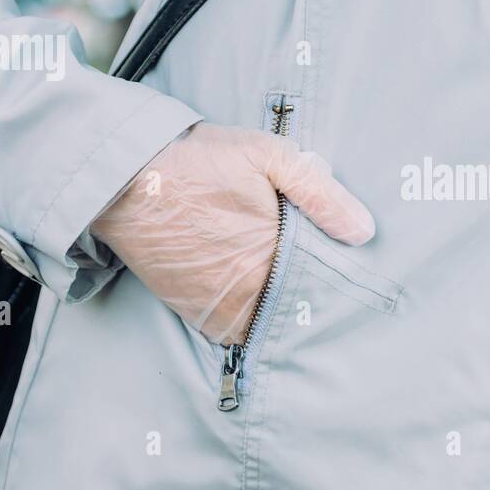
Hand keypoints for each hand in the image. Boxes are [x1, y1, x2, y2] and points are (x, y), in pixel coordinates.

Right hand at [91, 122, 374, 344]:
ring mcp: (217, 308)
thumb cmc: (201, 161)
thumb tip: (364, 231)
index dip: (340, 287)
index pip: (322, 293)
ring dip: (282, 315)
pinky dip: (251, 320)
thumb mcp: (269, 157)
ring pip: (267, 326)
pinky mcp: (194, 313)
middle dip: (314, 305)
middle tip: (338, 298)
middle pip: (297, 315)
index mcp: (270, 260)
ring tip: (302, 298)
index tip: (359, 286)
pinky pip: (235, 331)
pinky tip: (264, 299)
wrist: (125, 177)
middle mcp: (244, 295)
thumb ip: (321, 194)